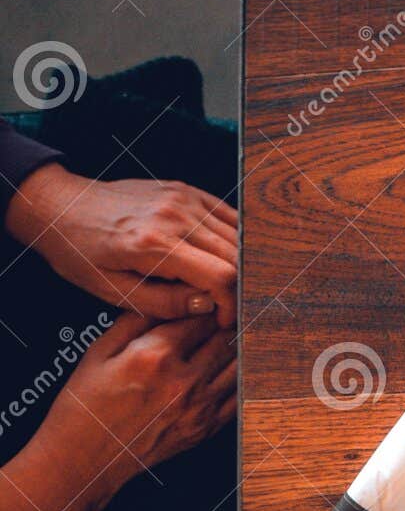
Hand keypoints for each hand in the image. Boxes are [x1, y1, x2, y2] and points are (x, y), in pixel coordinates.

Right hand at [1, 312, 235, 510]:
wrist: (87, 458)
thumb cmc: (86, 405)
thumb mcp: (98, 353)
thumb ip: (134, 322)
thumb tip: (164, 300)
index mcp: (154, 357)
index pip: (198, 318)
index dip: (206, 306)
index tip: (208, 300)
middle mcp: (182, 382)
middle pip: (224, 339)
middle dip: (226, 323)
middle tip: (229, 313)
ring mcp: (199, 408)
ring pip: (237, 365)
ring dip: (238, 348)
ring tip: (236, 336)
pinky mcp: (206, 428)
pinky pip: (238, 397)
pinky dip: (241, 378)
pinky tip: (237, 368)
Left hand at [4, 163, 237, 325]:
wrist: (60, 206)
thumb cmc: (80, 252)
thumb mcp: (113, 291)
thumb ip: (164, 303)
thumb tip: (207, 306)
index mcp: (154, 244)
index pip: (222, 276)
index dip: (232, 304)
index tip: (222, 319)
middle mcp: (175, 216)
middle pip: (237, 257)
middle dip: (239, 289)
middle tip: (224, 307)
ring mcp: (184, 198)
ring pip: (238, 238)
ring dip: (239, 266)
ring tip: (220, 285)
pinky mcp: (187, 190)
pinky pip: (229, 217)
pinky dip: (234, 241)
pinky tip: (219, 258)